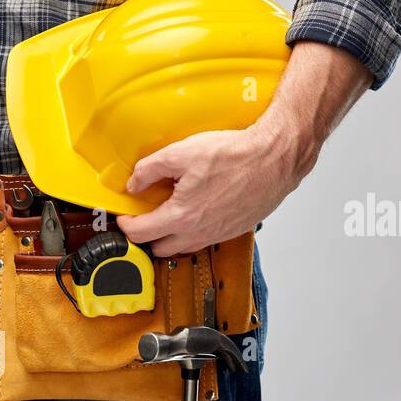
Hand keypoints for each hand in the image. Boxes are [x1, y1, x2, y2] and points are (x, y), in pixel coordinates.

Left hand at [116, 41, 372, 257]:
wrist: (275, 157)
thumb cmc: (235, 155)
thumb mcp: (182, 153)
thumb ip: (150, 169)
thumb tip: (134, 183)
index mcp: (181, 217)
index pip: (140, 234)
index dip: (125, 224)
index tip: (124, 216)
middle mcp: (198, 233)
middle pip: (159, 248)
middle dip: (147, 235)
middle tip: (144, 216)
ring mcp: (217, 234)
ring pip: (183, 247)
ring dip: (170, 235)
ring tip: (169, 213)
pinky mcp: (232, 231)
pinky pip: (204, 239)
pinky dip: (194, 230)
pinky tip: (197, 209)